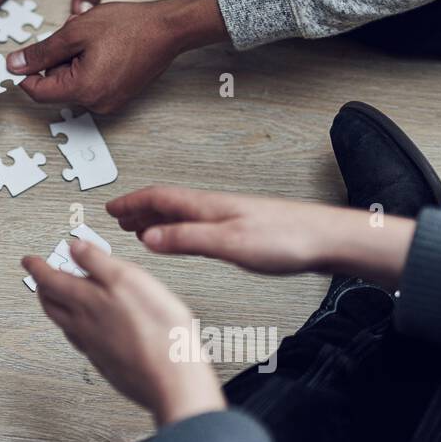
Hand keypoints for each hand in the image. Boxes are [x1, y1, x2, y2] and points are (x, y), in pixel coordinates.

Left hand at [5, 0, 226, 112]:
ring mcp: (110, 103)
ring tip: (90, 38)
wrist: (167, 29)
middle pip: (56, 87)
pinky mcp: (119, 96)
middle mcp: (96, 104)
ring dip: (72, 61)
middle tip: (70, 35)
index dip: (26, 73)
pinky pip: (90, 84)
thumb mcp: (74, 33)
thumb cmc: (127, 26)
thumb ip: (41, 52)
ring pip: (73, 84)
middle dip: (56, 60)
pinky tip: (101, 46)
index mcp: (83, 90)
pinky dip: (87, 66)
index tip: (24, 57)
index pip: (38, 92)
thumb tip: (14, 65)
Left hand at [23, 240, 224, 425]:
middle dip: (42, 287)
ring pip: (65, 325)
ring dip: (57, 308)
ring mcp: (95, 347)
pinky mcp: (109, 363)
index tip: (28, 260)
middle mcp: (83, 326)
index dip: (37, 267)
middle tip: (40, 277)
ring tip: (59, 299)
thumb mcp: (129, 280)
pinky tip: (87, 330)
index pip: (50, 280)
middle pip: (51, 305)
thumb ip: (98, 262)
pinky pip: (81, 342)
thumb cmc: (158, 331)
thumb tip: (74, 247)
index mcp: (86, 302)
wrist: (172, 381)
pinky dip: (76, 329)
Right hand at [107, 185, 414, 286]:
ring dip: (158, 218)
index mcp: (207, 207)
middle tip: (119, 217)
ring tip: (142, 227)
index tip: (111, 208)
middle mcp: (216, 207)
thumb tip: (148, 236)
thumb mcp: (228, 243)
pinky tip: (187, 238)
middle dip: (140, 209)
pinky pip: (199, 224)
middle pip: (168, 203)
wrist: (329, 240)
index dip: (132, 202)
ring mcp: (230, 217)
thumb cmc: (288, 238)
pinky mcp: (244, 230)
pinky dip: (180, 228)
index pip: (159, 198)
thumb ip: (185, 238)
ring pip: (183, 213)